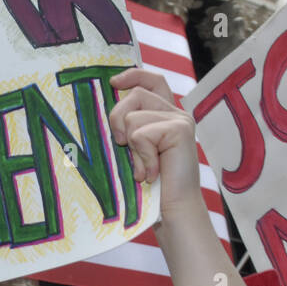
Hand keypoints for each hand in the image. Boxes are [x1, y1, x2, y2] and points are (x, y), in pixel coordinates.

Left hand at [108, 68, 204, 216]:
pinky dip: (141, 158)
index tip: (113, 83)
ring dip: (131, 148)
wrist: (172, 211)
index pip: (152, 80)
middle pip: (135, 94)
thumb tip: (105, 107)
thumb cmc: (149, 186)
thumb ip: (128, 128)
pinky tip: (151, 174)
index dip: (133, 75)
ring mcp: (180, 120)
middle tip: (122, 147)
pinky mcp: (180, 130)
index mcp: (165, 115)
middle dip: (118, 119)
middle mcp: (176, 113)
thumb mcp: (134, 151)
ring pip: (134, 117)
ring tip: (142, 168)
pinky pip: (141, 134)